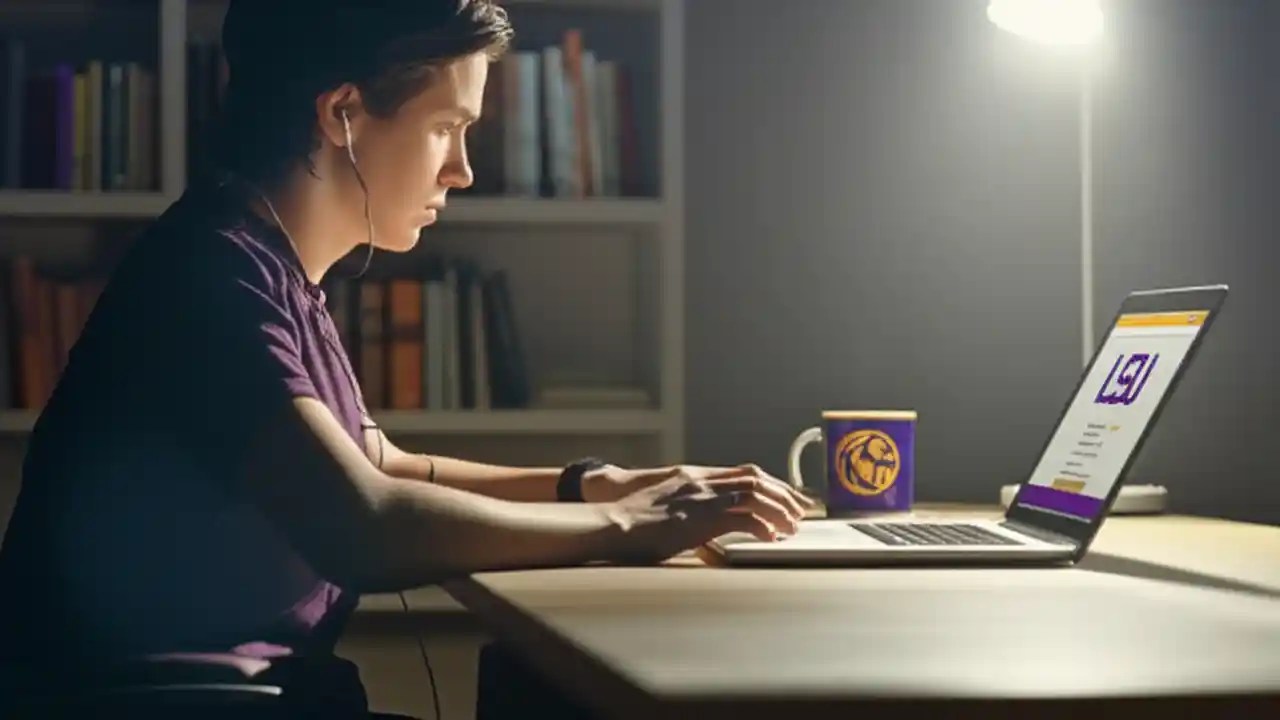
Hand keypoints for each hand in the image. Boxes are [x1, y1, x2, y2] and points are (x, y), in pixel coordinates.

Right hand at [584, 462, 814, 508]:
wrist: (612, 523)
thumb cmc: (631, 521)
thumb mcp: (664, 504)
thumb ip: (688, 506)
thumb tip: (705, 522)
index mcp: (694, 476)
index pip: (743, 471)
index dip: (770, 483)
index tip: (787, 495)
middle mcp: (702, 482)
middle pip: (755, 478)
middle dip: (783, 493)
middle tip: (800, 510)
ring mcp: (702, 498)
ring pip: (754, 494)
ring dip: (778, 509)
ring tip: (791, 526)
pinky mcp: (701, 519)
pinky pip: (742, 518)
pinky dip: (762, 527)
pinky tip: (770, 537)